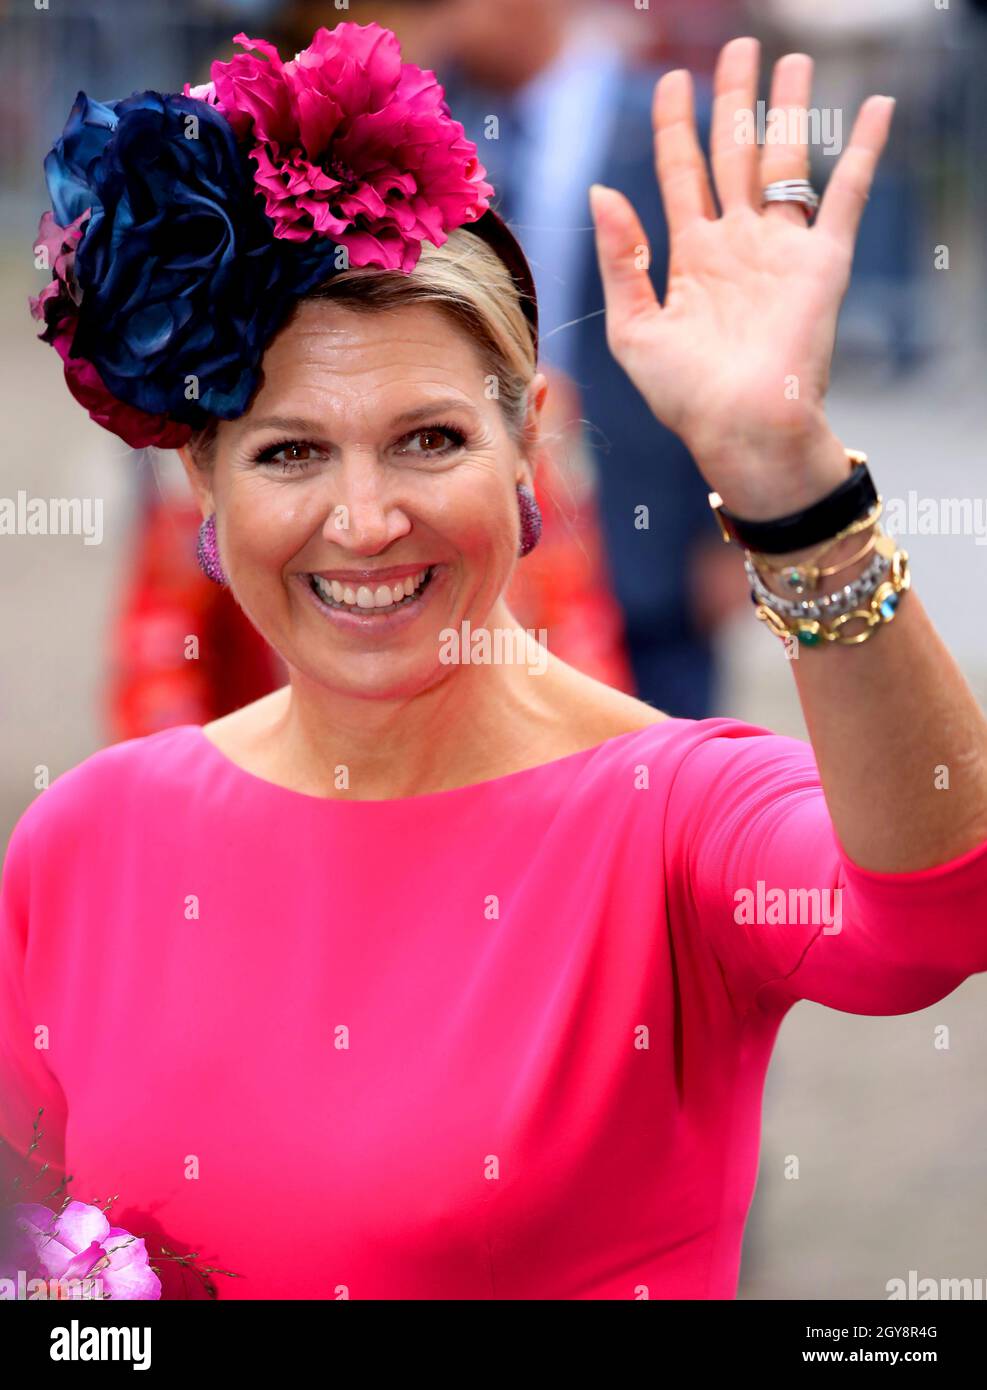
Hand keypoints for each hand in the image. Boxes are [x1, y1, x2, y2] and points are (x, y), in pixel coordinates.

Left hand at [588, 37, 894, 518]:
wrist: (743, 430)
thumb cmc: (685, 396)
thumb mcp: (633, 329)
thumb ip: (621, 259)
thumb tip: (601, 191)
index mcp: (692, 258)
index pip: (681, 174)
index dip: (674, 127)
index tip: (671, 83)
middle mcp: (738, 245)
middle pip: (735, 153)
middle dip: (735, 101)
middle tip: (738, 47)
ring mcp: (781, 251)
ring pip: (787, 161)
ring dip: (789, 110)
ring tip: (791, 60)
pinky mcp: (823, 262)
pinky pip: (847, 195)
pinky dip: (864, 151)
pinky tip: (876, 108)